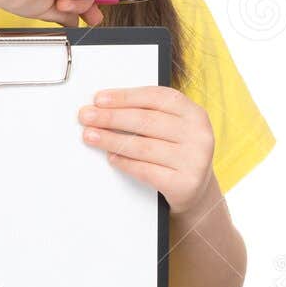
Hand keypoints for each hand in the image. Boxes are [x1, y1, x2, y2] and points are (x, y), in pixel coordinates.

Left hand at [78, 86, 217, 216]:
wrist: (196, 189)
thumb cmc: (177, 152)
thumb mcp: (173, 127)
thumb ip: (148, 114)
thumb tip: (106, 107)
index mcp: (195, 113)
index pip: (156, 98)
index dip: (125, 97)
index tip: (100, 99)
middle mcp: (198, 135)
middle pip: (146, 121)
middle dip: (111, 117)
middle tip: (88, 117)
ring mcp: (193, 160)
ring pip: (143, 146)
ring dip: (111, 140)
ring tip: (91, 136)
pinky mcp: (184, 184)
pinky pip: (146, 170)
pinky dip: (125, 163)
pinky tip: (112, 157)